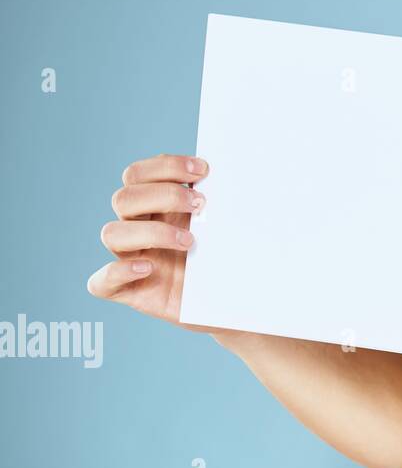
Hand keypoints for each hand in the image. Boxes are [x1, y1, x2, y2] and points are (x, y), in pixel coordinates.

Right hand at [88, 153, 217, 332]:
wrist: (234, 299)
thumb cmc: (228, 256)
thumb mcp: (226, 225)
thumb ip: (220, 201)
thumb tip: (230, 174)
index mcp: (158, 206)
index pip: (139, 174)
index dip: (166, 167)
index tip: (203, 170)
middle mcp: (140, 228)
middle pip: (124, 198)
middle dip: (164, 195)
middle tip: (200, 205)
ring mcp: (132, 259)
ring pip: (111, 233)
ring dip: (152, 232)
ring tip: (190, 241)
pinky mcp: (130, 291)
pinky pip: (101, 282)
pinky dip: (119, 271)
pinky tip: (149, 268)